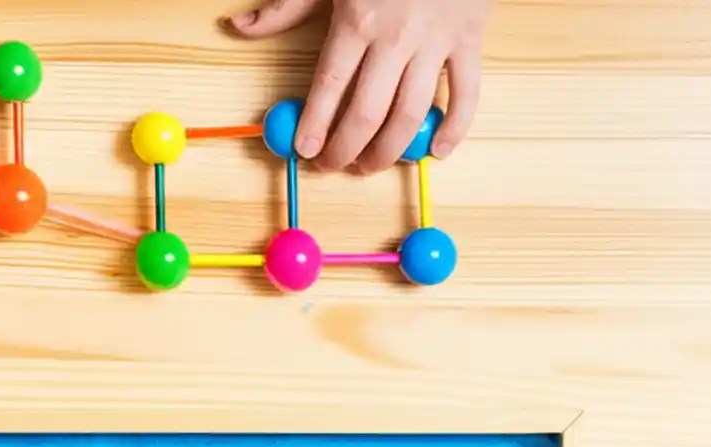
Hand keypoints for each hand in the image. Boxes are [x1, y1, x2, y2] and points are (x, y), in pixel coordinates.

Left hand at [229, 0, 490, 172]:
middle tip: (335, 165)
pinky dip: (455, 127)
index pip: (330, 87)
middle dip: (348, 148)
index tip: (306, 152)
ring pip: (412, 112)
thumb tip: (240, 27)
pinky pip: (467, 93)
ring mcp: (435, 42)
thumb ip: (285, 7)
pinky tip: (435, 152)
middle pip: (368, 111)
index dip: (316, 125)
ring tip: (371, 166)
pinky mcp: (470, 40)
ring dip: (390, 149)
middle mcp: (395, 38)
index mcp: (357, 21)